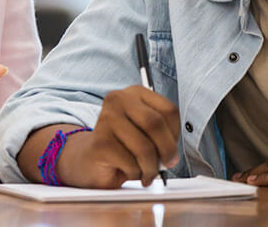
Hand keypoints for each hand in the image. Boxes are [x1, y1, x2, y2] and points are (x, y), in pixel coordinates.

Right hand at [56, 85, 179, 187]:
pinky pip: (131, 163)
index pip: (168, 110)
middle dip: (166, 150)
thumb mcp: (148, 133)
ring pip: (144, 147)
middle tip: (166, 163)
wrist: (92, 159)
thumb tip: (171, 154)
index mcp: (134, 93)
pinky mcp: (100, 142)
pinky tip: (128, 170)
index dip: (175, 134)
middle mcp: (117, 100)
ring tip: (146, 171)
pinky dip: (135, 173)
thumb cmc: (124, 145)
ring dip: (150, 167)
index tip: (171, 147)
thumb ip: (163, 135)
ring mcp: (105, 119)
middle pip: (155, 124)